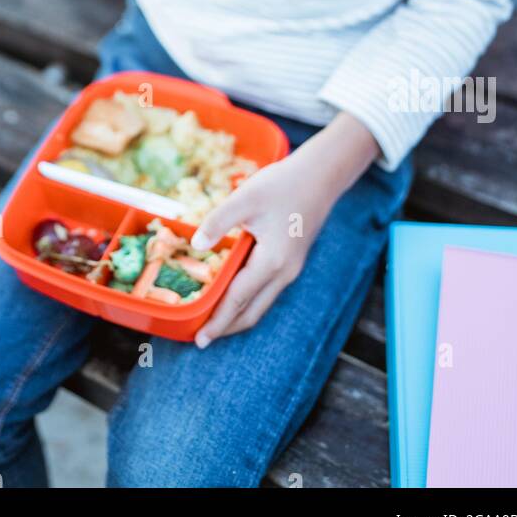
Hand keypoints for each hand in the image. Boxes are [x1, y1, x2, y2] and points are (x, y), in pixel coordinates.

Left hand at [188, 137, 337, 347]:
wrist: (320, 176)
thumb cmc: (282, 184)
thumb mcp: (245, 199)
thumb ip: (219, 222)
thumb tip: (196, 245)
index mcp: (272, 262)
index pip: (238, 300)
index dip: (217, 321)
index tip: (200, 340)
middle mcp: (284, 273)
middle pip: (252, 312)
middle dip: (226, 327)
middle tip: (201, 339)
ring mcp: (291, 269)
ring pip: (261, 303)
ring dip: (237, 315)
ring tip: (214, 321)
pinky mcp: (292, 260)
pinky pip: (267, 290)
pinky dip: (248, 300)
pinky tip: (234, 294)